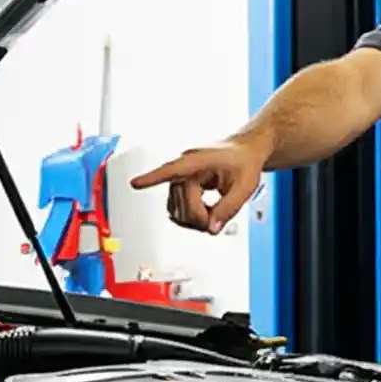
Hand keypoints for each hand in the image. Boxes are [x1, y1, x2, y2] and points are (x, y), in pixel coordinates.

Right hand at [129, 135, 266, 234]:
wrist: (244, 152)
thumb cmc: (244, 162)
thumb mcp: (245, 186)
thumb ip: (229, 209)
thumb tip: (211, 229)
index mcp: (199, 161)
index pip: (173, 170)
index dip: (153, 178)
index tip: (135, 183)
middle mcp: (184, 168)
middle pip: (183, 205)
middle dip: (201, 219)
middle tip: (220, 219)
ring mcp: (179, 179)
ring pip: (176, 211)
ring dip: (195, 219)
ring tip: (215, 212)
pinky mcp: (179, 189)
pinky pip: (177, 211)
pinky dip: (191, 218)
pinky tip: (206, 212)